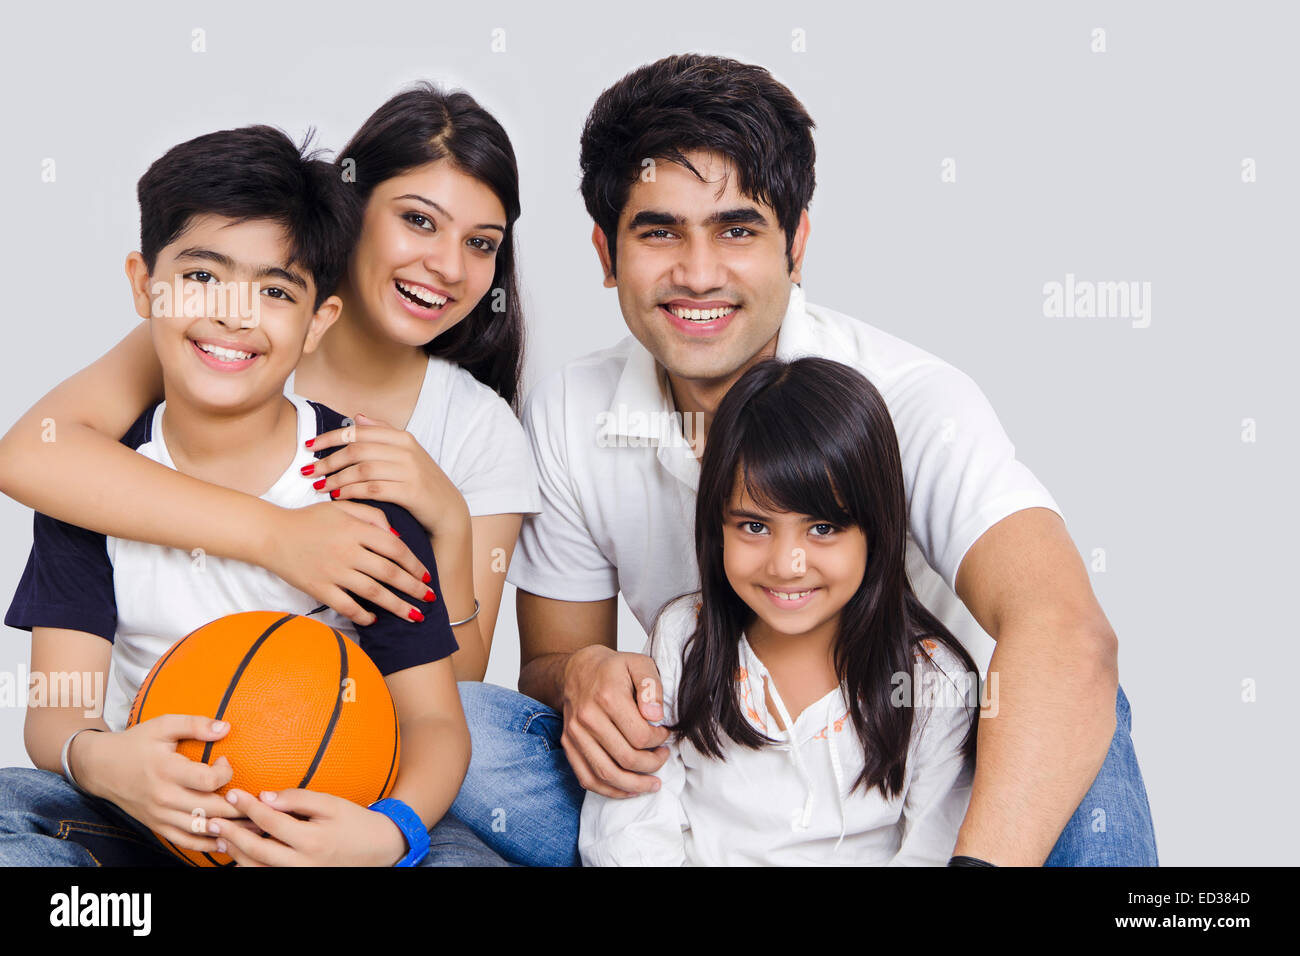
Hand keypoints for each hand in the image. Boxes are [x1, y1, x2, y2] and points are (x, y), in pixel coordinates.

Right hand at [75, 715, 247, 852]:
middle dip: (240, 807)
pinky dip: (206, 844)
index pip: (207, 780)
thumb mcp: (163, 725)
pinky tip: (227, 841)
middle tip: (261, 804)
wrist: (101, 768)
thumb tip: (226, 727)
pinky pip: (184, 841)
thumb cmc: (136, 743)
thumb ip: (195, 724)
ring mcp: (160, 815)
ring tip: (255, 825)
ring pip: (200, 828)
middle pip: (210, 808)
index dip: (225, 773)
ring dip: (230, 829)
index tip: (225, 763)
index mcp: (167, 770)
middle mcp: (164, 797)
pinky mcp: (157, 825)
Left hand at [212, 788, 408, 865]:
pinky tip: (239, 854)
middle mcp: (303, 863)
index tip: (232, 793)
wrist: (380, 848)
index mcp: (312, 839)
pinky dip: (250, 865)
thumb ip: (299, 799)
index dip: (249, 806)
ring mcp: (301, 875)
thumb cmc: (356, 822)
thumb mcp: (332, 804)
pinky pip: (268, 875)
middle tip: (211, 819)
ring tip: (219, 837)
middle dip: (232, 833)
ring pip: (258, 868)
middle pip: (257, 849)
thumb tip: (266, 796)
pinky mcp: (301, 879)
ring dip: (236, 853)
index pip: (271, 821)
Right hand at [266, 499, 433, 627]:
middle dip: (413, 588)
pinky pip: (345, 605)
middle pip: (389, 573)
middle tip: (430, 599)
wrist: (271, 533)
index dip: (414, 563)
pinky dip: (362, 614)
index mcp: (356, 529)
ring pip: (373, 592)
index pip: (395, 548)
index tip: (426, 576)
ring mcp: (332, 571)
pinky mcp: (318, 588)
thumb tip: (398, 535)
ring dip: (396, 606)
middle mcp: (347, 551)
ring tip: (414, 616)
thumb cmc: (310, 519)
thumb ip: (373, 515)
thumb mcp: (342, 507)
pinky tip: (375, 618)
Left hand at [305, 413, 469, 539]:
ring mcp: (410, 470)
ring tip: (319, 487)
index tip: (309, 446)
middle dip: (328, 461)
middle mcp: (406, 450)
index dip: (330, 437)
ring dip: (336, 479)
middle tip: (308, 471)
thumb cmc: (422, 482)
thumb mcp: (407, 453)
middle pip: (357, 450)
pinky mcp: (410, 491)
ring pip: (362, 470)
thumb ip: (382, 433)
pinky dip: (352, 492)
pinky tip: (338, 497)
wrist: (448, 510)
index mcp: (402, 437)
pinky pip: (373, 489)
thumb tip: (357, 417)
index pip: (358, 431)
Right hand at [559, 645, 670, 797]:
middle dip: (652, 764)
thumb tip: (655, 716)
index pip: (640, 736)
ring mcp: (575, 734)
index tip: (665, 735)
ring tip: (652, 782)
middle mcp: (588, 718)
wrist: (577, 669)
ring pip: (607, 774)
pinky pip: (587, 778)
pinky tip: (629, 789)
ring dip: (634, 785)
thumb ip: (651, 687)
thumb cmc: (612, 668)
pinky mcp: (568, 745)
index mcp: (608, 697)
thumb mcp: (639, 663)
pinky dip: (610, 791)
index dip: (659, 741)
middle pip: (626, 758)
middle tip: (663, 756)